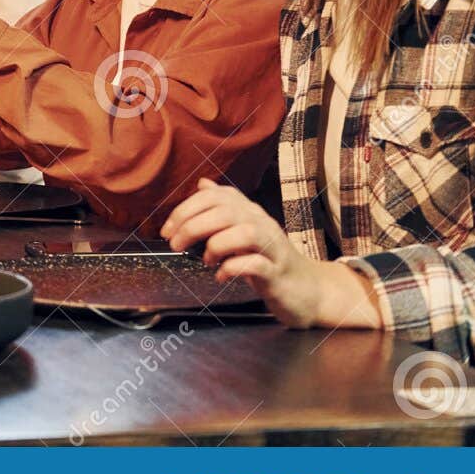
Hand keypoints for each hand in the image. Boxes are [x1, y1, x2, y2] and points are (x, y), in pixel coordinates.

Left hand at [160, 179, 379, 328]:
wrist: (307, 290)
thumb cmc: (268, 260)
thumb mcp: (243, 230)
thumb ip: (224, 207)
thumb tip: (202, 183)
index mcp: (250, 212)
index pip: (216, 196)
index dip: (186, 209)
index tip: (167, 229)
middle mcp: (263, 224)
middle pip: (226, 212)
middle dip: (192, 226)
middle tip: (175, 244)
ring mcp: (273, 249)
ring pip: (244, 233)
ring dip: (216, 246)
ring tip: (205, 259)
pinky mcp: (278, 274)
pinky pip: (255, 265)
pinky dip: (232, 268)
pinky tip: (221, 275)